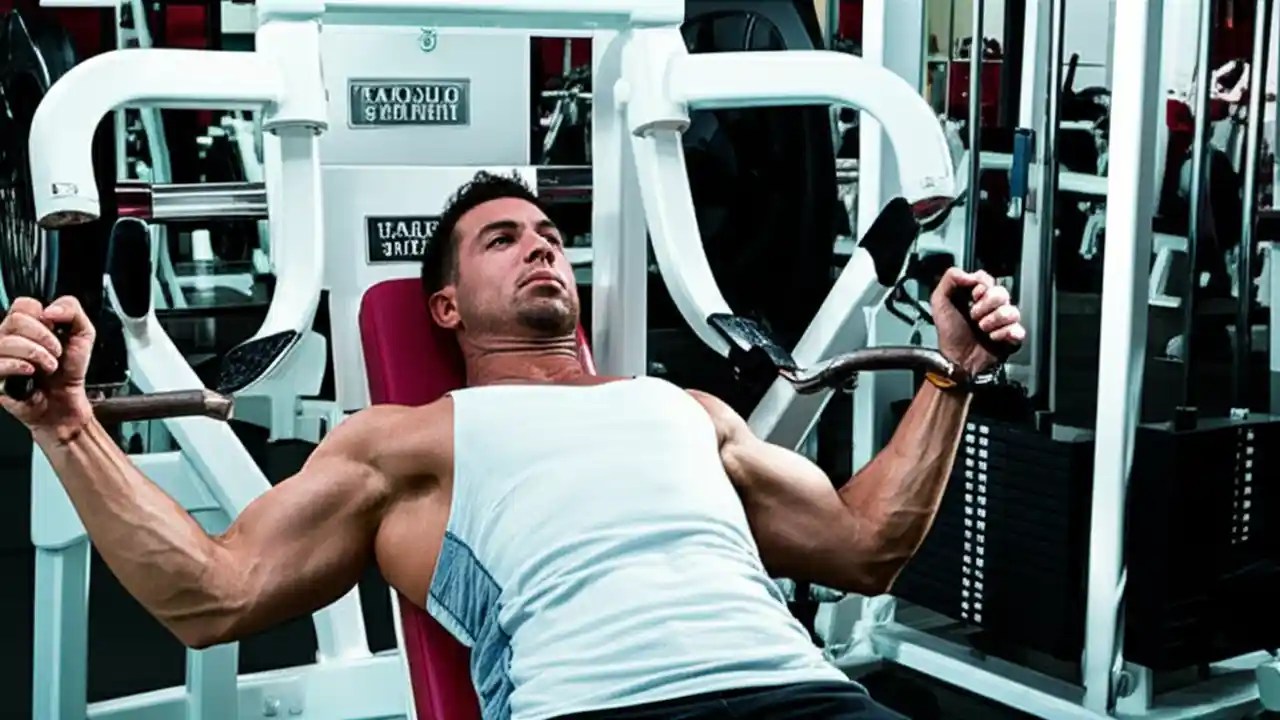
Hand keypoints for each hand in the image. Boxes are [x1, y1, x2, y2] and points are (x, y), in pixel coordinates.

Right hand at [0, 296, 96, 434]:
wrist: (65, 401)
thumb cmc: (69, 370)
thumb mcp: (83, 333)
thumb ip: (71, 309)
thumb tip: (49, 310)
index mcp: (24, 326)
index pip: (23, 304)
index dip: (44, 316)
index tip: (56, 330)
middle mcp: (7, 337)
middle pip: (15, 319)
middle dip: (45, 337)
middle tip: (56, 352)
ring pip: (8, 340)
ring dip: (38, 354)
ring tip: (48, 366)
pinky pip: (0, 362)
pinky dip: (21, 365)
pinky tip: (31, 372)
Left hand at [931, 268, 1024, 376]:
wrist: (955, 359)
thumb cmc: (948, 332)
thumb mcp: (939, 301)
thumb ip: (950, 279)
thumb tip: (971, 275)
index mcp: (976, 295)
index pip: (987, 278)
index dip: (981, 287)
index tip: (971, 298)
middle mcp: (992, 306)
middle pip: (1002, 293)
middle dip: (985, 306)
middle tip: (974, 317)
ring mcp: (1003, 321)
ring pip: (1012, 311)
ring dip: (993, 322)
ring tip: (982, 330)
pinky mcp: (1011, 336)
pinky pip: (1018, 329)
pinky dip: (1004, 335)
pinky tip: (993, 339)